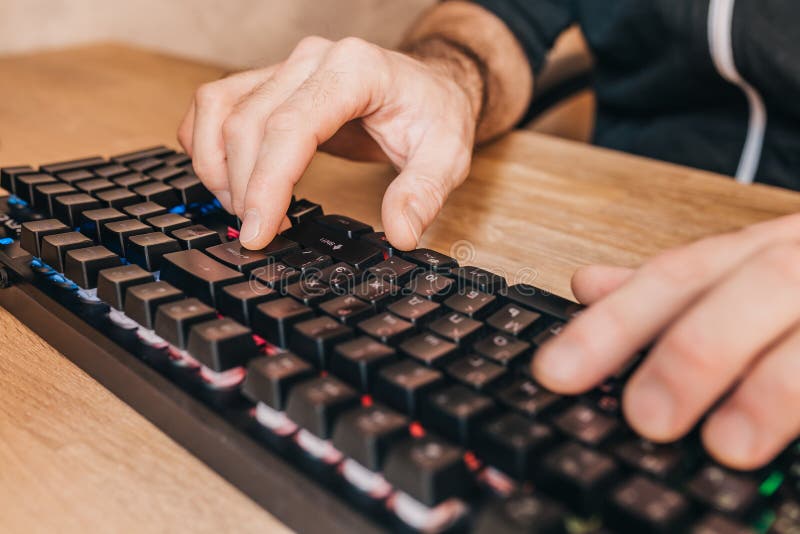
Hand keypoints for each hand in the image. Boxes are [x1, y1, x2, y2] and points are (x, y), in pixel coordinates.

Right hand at [178, 36, 481, 250]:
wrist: (428, 87)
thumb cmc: (434, 115)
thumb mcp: (448, 155)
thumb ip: (424, 192)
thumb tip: (399, 233)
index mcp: (355, 69)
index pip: (292, 126)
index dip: (267, 183)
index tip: (259, 232)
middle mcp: (313, 61)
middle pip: (249, 123)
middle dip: (245, 189)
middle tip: (262, 235)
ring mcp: (287, 67)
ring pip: (220, 109)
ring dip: (218, 167)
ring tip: (244, 212)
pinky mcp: (271, 82)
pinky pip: (217, 103)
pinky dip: (207, 144)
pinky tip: (225, 182)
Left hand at [534, 213, 799, 468]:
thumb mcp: (741, 268)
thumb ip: (671, 286)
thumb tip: (587, 284)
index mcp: (756, 251)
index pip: (673, 277)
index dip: (612, 324)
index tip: (557, 373)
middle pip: (751, 290)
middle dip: (695, 352)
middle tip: (647, 417)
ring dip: (774, 387)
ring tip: (729, 444)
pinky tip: (793, 451)